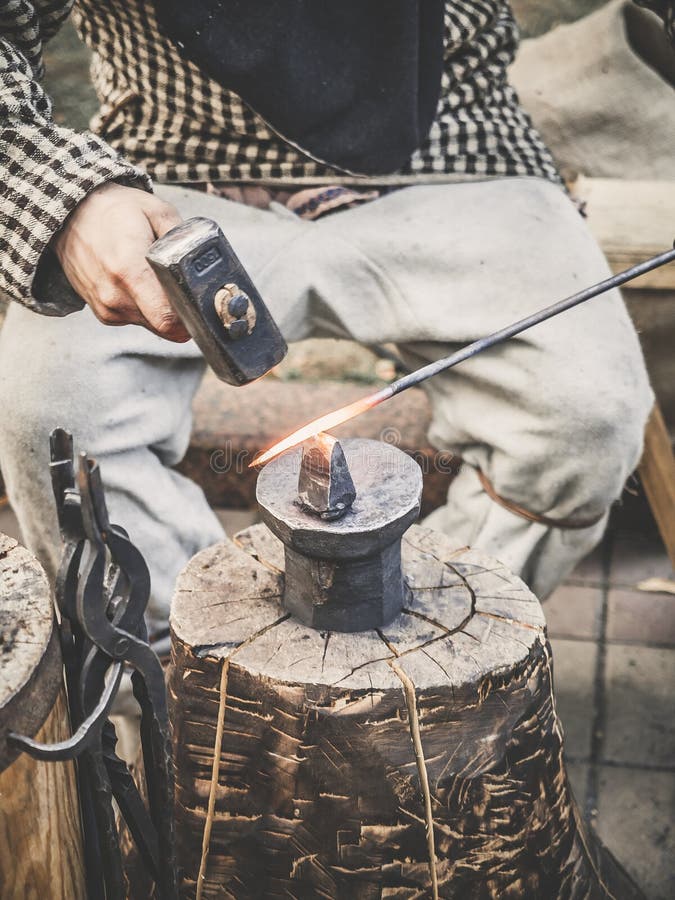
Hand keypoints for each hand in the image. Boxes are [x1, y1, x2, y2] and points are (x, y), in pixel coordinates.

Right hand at [52, 182, 189, 341]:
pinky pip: (135, 320)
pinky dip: (144, 307)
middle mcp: (115, 297)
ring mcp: (106, 308)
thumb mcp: (156, 211)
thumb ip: (183, 239)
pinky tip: (138, 282)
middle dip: (178, 313)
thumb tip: (202, 262)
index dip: (189, 318)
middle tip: (181, 288)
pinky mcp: (103, 313)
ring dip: (159, 308)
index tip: (198, 306)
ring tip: (153, 279)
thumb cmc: (114, 211)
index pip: (166, 320)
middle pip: (163, 326)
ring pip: (150, 324)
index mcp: (129, 272)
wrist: (70, 215)